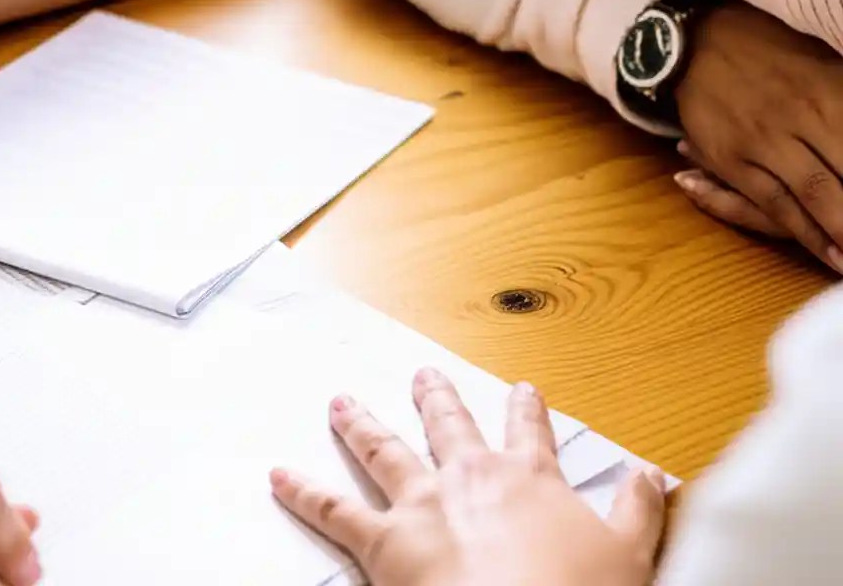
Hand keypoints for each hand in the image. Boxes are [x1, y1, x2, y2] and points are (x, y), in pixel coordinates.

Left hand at [270, 368, 665, 585]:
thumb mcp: (631, 556)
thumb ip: (639, 511)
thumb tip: (652, 476)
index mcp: (530, 480)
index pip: (531, 435)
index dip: (527, 412)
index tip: (523, 390)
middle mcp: (470, 478)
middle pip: (448, 426)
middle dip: (434, 398)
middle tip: (422, 375)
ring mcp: (422, 505)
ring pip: (383, 451)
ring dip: (359, 425)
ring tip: (341, 404)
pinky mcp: (382, 540)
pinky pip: (333, 510)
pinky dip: (302, 491)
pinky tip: (278, 476)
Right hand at [673, 1, 842, 273]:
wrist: (697, 43)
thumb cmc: (771, 51)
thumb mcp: (828, 65)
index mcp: (834, 92)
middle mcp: (803, 117)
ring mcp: (765, 141)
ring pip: (815, 197)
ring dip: (840, 235)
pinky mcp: (733, 159)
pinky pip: (771, 203)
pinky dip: (802, 233)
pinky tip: (826, 252)